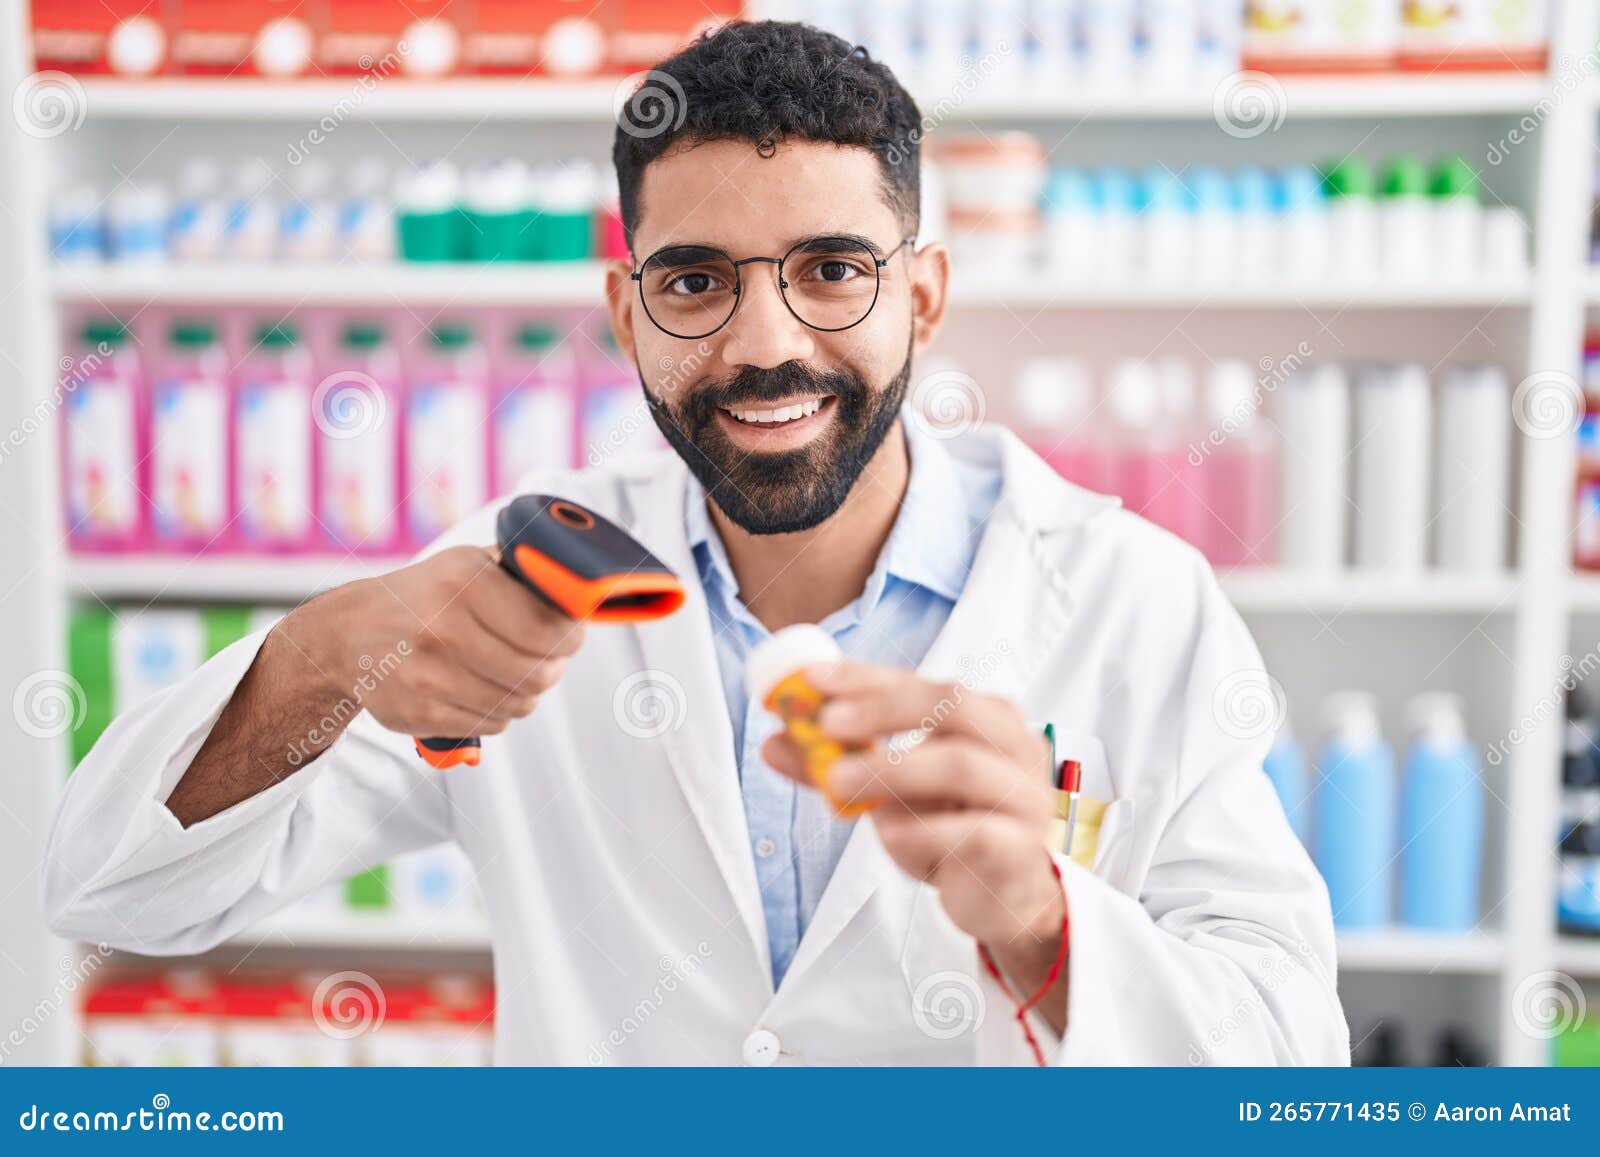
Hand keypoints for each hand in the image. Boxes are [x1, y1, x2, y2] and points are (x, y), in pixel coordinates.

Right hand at [284, 545, 584, 739]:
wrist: (350, 633)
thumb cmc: (424, 597)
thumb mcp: (468, 564)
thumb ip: (522, 574)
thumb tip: (581, 593)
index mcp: (463, 582)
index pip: (547, 626)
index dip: (571, 637)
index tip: (572, 635)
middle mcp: (443, 628)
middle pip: (539, 671)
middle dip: (554, 667)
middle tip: (549, 658)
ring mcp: (428, 675)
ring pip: (520, 702)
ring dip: (529, 691)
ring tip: (516, 672)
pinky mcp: (420, 713)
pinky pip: (492, 723)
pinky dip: (500, 710)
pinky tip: (485, 688)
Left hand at [759, 660, 1067, 1028]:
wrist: (1003, 898)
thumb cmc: (950, 829)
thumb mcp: (890, 791)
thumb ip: (839, 764)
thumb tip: (775, 742)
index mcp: (988, 719)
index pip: (926, 684)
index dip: (868, 679)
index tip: (813, 680)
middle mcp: (1014, 748)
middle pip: (954, 707)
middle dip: (883, 710)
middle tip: (826, 725)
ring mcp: (1023, 798)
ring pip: (963, 766)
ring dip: (892, 769)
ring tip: (838, 781)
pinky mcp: (1020, 851)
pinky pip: (974, 833)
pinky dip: (924, 831)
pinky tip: (888, 833)